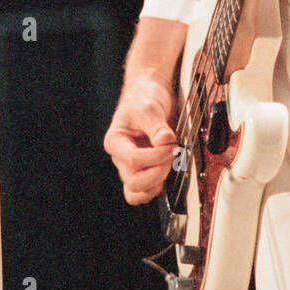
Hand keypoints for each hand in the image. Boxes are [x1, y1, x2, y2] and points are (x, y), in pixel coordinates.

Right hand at [103, 79, 178, 204]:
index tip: (172, 145)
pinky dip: (156, 189)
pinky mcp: (142, 172)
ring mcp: (130, 167)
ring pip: (136, 192)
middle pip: (134, 181)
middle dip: (158, 171)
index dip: (155, 156)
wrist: (149, 96)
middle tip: (174, 154)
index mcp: (115, 141)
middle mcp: (120, 158)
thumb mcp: (150, 108)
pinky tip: (167, 172)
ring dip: (157, 183)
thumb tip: (166, 141)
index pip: (133, 160)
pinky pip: (143, 193)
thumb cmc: (144, 100)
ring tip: (170, 164)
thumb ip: (157, 126)